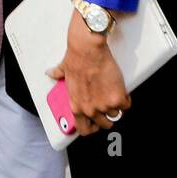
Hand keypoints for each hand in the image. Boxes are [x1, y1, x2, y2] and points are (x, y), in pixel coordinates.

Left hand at [47, 11, 130, 135]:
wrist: (88, 49)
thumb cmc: (76, 58)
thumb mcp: (63, 70)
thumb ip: (57, 74)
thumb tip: (51, 72)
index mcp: (76, 105)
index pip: (84, 129)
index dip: (92, 128)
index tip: (96, 124)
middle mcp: (90, 109)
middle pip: (104, 124)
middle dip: (108, 116)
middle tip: (109, 105)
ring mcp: (104, 105)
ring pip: (116, 114)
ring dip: (116, 105)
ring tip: (114, 93)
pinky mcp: (117, 98)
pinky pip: (125, 105)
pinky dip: (126, 98)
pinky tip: (121, 90)